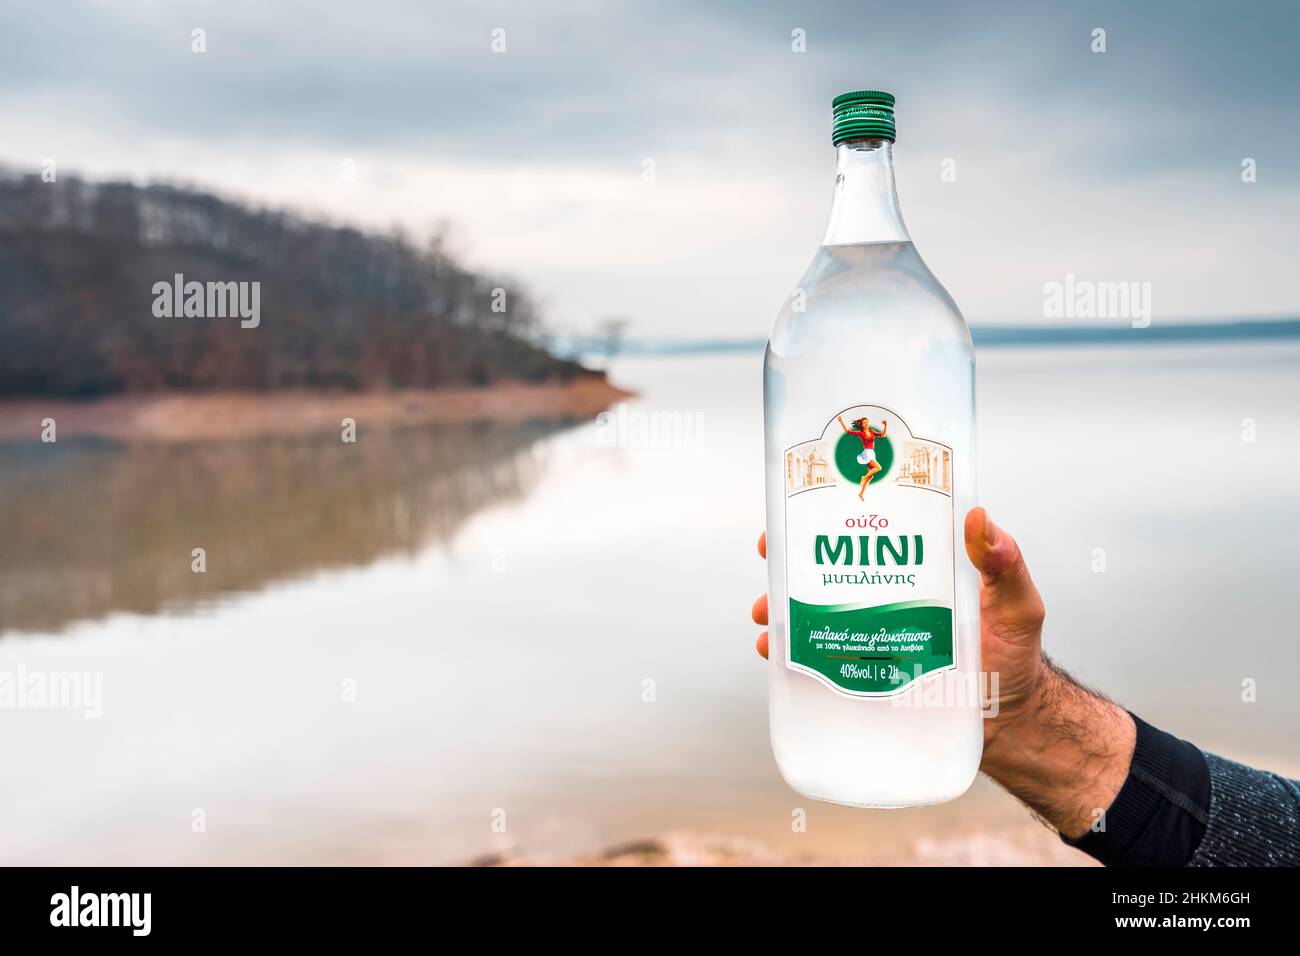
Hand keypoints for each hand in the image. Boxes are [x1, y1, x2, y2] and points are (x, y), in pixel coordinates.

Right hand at [751, 507, 1134, 837]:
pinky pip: (816, 656)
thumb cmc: (1016, 659)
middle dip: (791, 558)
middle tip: (770, 556)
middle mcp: (887, 594)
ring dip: (782, 605)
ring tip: (767, 613)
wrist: (1008, 726)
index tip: (804, 504)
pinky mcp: (861, 672)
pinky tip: (773, 652)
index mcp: (919, 568)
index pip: (872, 529)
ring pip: (814, 609)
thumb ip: (1006, 566)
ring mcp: (870, 633)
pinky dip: (788, 652)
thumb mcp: (1017, 607)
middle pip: (829, 566)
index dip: (835, 512)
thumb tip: (979, 519)